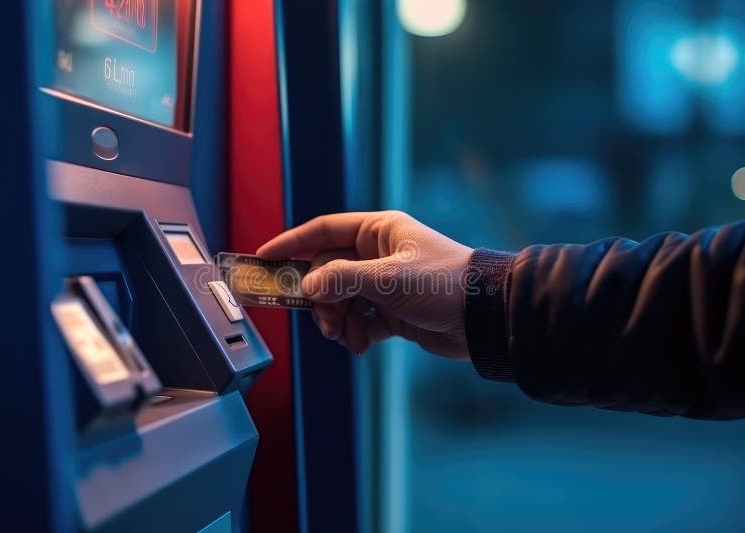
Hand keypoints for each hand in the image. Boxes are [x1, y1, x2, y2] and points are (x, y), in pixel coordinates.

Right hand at [256, 211, 473, 358]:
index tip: (265, 258)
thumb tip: (308, 285)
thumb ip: (342, 279)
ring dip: (338, 320)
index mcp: (379, 232)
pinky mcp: (393, 311)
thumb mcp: (388, 278)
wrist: (484, 319)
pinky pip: (359, 320)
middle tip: (324, 322)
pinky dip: (356, 333)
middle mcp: (378, 255)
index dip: (292, 243)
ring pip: (341, 299)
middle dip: (323, 298)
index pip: (324, 231)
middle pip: (329, 272)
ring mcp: (384, 284)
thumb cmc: (444, 283)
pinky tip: (363, 344)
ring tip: (348, 337)